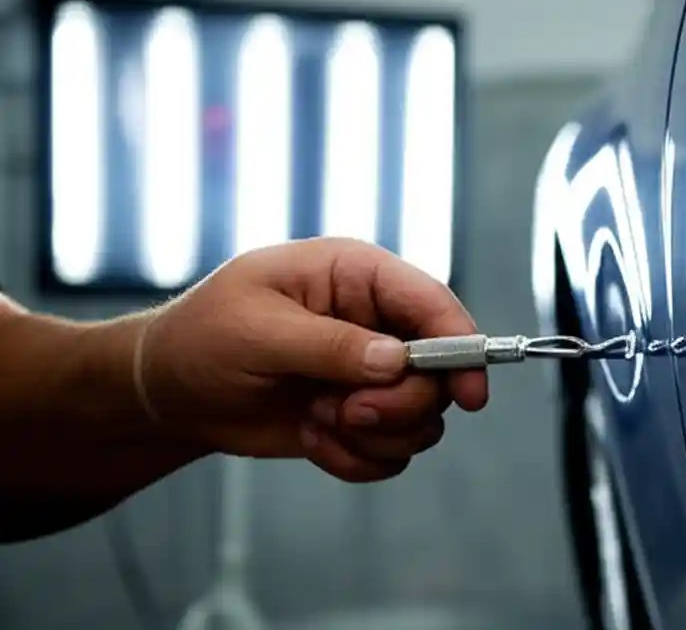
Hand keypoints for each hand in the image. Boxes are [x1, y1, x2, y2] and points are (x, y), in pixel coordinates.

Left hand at [139, 238, 486, 481]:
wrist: (169, 392)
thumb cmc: (201, 339)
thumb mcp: (255, 331)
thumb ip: (327, 344)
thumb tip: (393, 361)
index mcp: (356, 276)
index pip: (431, 303)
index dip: (461, 346)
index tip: (468, 394)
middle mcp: (376, 322)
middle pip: (438, 371)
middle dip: (399, 404)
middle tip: (348, 412)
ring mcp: (372, 372)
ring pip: (423, 418)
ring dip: (374, 435)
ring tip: (319, 420)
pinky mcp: (361, 416)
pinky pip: (393, 452)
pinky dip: (357, 458)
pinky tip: (314, 438)